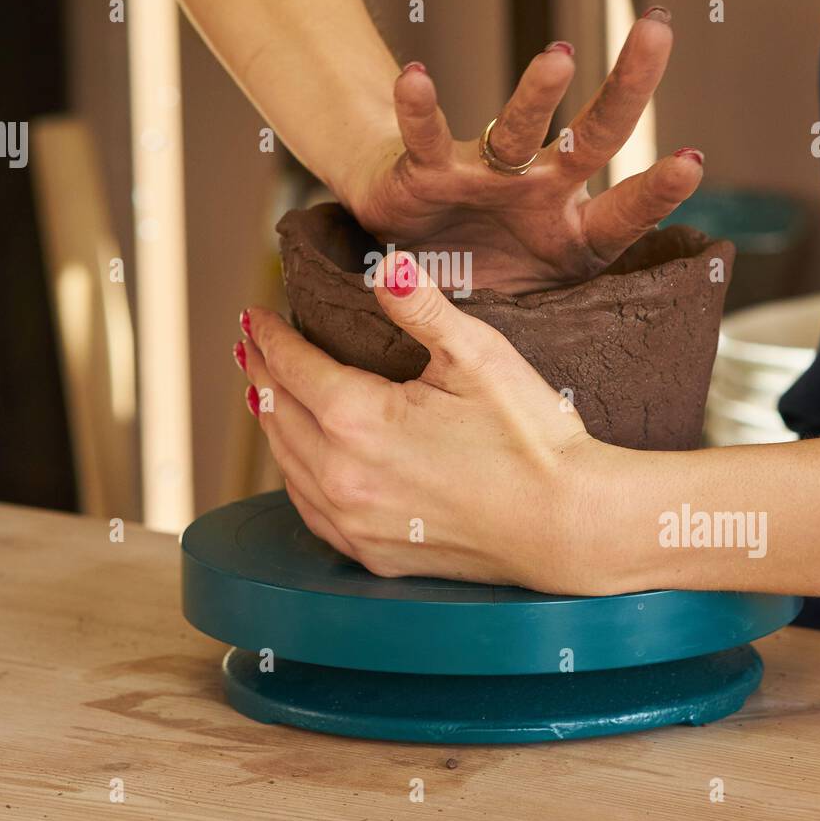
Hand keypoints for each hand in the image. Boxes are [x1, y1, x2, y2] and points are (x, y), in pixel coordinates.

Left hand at [236, 253, 618, 593]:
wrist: (568, 524)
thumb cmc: (530, 437)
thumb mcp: (478, 355)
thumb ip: (420, 307)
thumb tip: (383, 265)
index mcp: (357, 419)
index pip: (292, 366)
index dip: (269, 336)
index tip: (253, 315)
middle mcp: (341, 475)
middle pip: (279, 413)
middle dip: (262, 372)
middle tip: (251, 345)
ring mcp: (354, 522)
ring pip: (287, 464)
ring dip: (272, 423)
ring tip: (264, 393)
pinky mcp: (373, 555)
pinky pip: (310, 510)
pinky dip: (294, 477)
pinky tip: (299, 463)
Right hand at [341, 9, 703, 293]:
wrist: (405, 253)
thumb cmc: (479, 276)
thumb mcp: (524, 308)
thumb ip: (544, 318)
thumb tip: (556, 384)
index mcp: (572, 232)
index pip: (625, 212)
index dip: (655, 191)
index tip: (692, 161)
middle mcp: (538, 190)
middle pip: (592, 135)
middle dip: (628, 86)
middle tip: (658, 29)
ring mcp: (486, 175)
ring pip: (516, 128)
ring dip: (537, 92)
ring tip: (560, 57)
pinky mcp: (430, 169)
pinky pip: (426, 137)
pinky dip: (418, 109)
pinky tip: (415, 77)